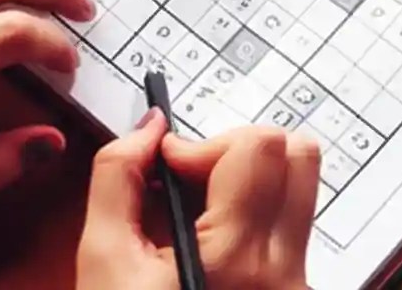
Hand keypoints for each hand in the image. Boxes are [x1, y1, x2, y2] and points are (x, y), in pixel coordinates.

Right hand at [77, 112, 319, 289]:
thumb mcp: (103, 260)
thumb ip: (119, 176)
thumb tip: (149, 127)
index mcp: (236, 257)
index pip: (260, 146)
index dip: (203, 142)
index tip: (169, 168)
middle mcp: (284, 271)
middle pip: (297, 155)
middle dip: (238, 150)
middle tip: (193, 181)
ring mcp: (298, 286)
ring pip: (299, 189)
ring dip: (250, 181)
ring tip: (199, 215)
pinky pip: (292, 227)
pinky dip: (255, 216)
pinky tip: (210, 249)